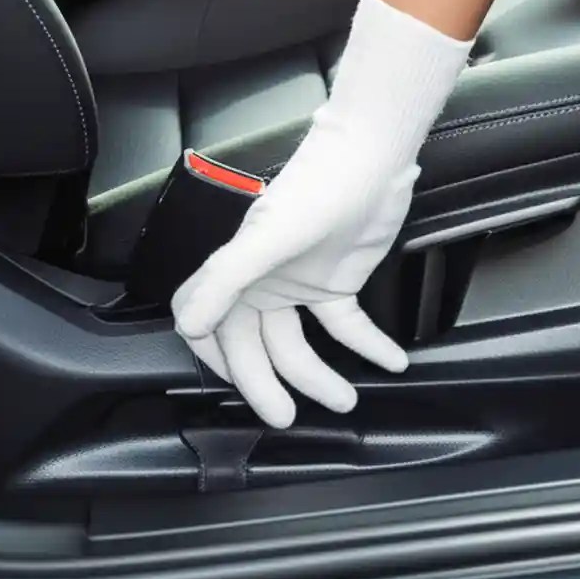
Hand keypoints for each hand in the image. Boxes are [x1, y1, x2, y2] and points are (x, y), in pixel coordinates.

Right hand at [171, 121, 417, 427]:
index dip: (217, 362)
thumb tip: (189, 324)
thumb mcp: (268, 236)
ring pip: (300, 344)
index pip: (211, 329)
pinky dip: (369, 347)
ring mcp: (299, 284)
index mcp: (238, 273)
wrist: (372, 160)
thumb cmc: (317, 186)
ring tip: (345, 402)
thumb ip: (226, 279)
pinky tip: (390, 363)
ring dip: (321, 376)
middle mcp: (263, 283)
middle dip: (270, 385)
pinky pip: (348, 326)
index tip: (235, 391)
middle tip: (286, 418)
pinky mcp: (338, 282)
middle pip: (257, 347)